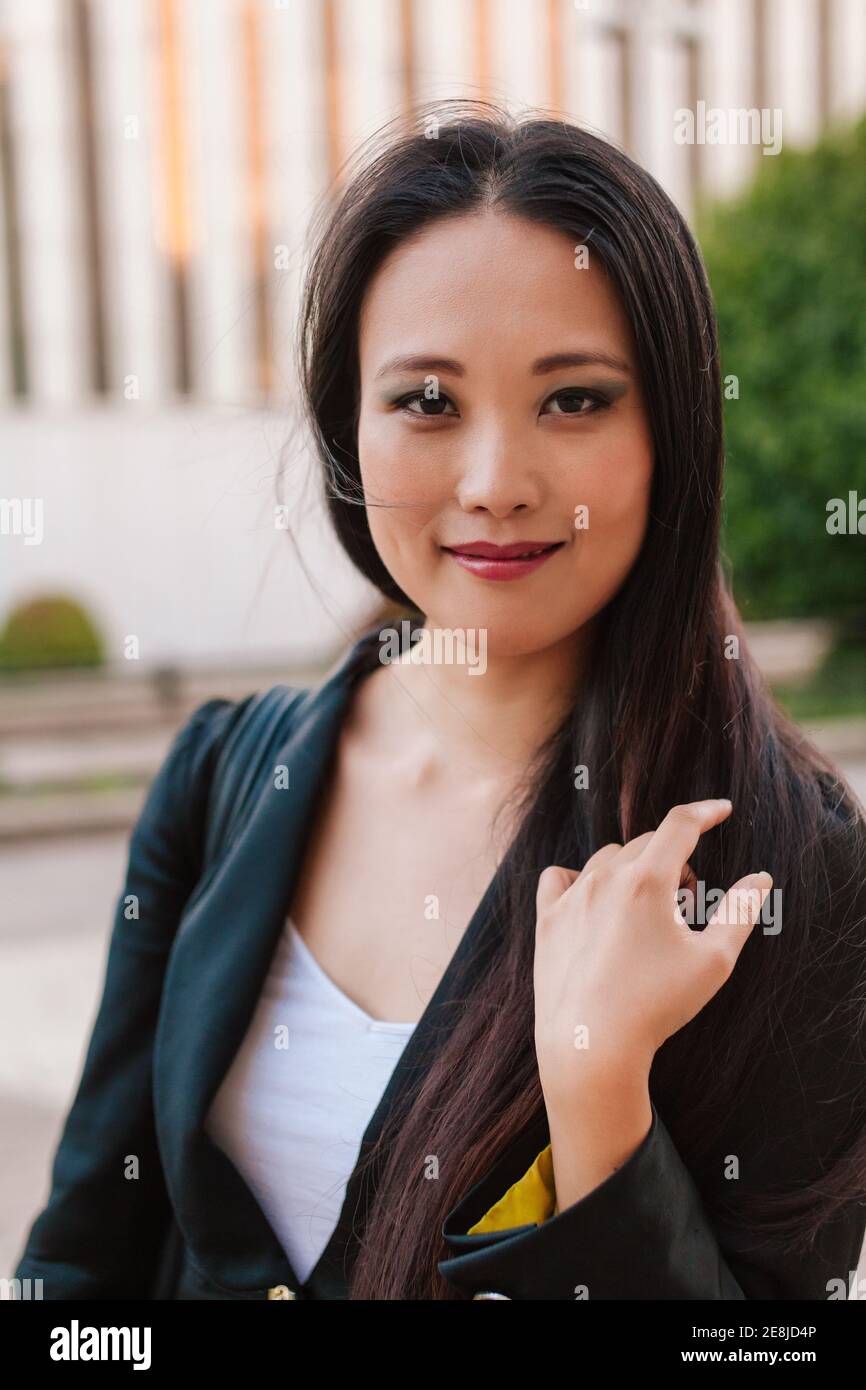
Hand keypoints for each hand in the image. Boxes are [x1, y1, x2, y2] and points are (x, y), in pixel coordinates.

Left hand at [533, 799, 772, 1103]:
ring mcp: (570, 898)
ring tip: (651, 911)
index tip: (723, 810)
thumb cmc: (657, 1006)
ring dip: (635, 869)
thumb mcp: (713, 961)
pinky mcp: (547, 921)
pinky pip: (560, 878)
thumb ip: (740, 912)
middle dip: (676, 860)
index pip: (680, 825)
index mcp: (647, 881)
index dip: (706, 812)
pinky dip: (581, 879)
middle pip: (646, 844)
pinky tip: (594, 899)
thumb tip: (760, 879)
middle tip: (690, 902)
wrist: (591, 1046)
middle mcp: (604, 879)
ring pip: (607, 859)